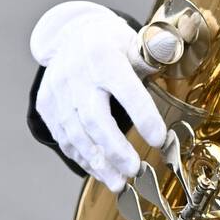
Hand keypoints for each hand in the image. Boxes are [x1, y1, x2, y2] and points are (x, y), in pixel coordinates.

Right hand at [30, 2, 165, 191]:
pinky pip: (64, 138)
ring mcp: (58, 93)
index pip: (126, 90)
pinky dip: (83, 158)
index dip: (143, 116)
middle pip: (95, 119)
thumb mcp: (133, 41)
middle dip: (116, 149)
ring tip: (119, 182)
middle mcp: (77, 76)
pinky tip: (100, 171)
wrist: (67, 36)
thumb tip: (173, 50)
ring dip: (99, 163)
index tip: (160, 139)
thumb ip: (152, 53)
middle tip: (135, 170)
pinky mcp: (47, 107)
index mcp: (104, 57)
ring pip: (76, 135)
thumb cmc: (110, 43)